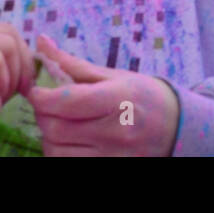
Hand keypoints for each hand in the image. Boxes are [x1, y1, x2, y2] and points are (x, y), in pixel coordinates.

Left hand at [28, 34, 179, 156]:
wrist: (176, 128)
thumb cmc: (141, 96)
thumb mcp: (112, 75)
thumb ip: (72, 63)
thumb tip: (41, 42)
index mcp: (117, 99)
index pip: (66, 101)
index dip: (41, 97)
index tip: (36, 91)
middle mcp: (116, 132)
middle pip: (56, 128)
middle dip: (42, 115)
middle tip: (46, 107)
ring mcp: (113, 157)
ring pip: (57, 151)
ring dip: (49, 137)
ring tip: (59, 124)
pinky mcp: (111, 170)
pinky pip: (68, 166)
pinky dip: (60, 154)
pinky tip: (69, 142)